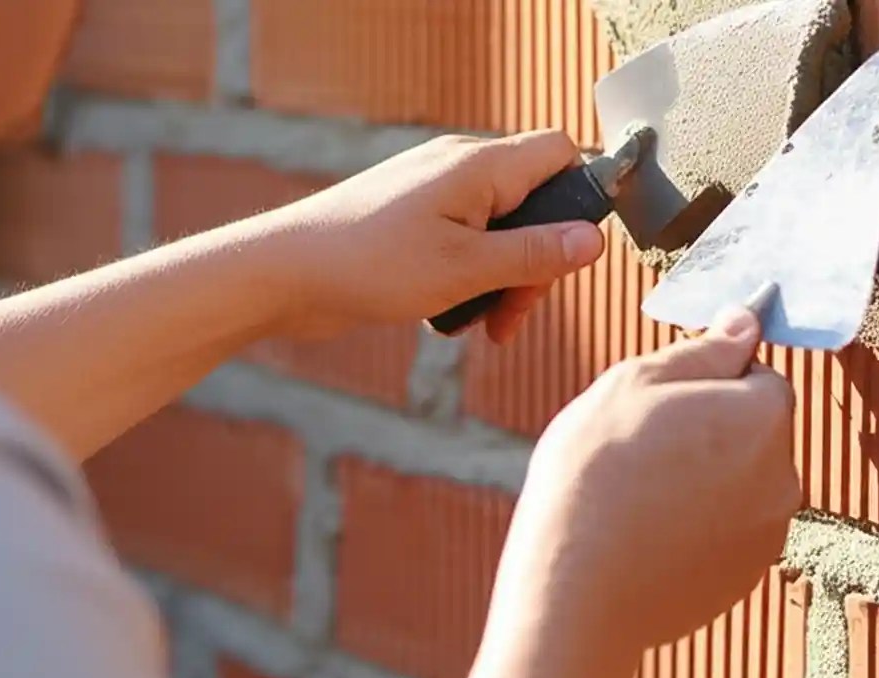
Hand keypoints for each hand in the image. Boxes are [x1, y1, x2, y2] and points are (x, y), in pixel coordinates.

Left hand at [264, 130, 605, 341]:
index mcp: (479, 165)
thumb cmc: (369, 263)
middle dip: (535, 263)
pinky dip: (467, 281)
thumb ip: (535, 254)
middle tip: (514, 313)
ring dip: (501, 281)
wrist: (285, 275)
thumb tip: (594, 240)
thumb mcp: (467, 268)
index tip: (573, 251)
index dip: (581, 195)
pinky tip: (445, 319)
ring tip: (482, 326)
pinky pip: (465, 246)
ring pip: (499, 232)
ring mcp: (434, 194)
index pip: (560, 151)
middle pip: (534, 203)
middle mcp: (459, 169)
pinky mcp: (413, 222)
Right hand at [457, 306, 798, 677]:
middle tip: (639, 446)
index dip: (709, 381)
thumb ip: (702, 350)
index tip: (659, 401)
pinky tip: (644, 534)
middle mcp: (783, 477)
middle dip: (710, 430)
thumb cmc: (595, 473)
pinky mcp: (741, 578)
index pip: (760, 376)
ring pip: (740, 484)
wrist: (576, 587)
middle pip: (754, 433)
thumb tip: (745, 321)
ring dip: (704, 480)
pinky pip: (725, 533)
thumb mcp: (633, 383)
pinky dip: (696, 528)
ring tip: (637, 494)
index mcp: (762, 416)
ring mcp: (766, 534)